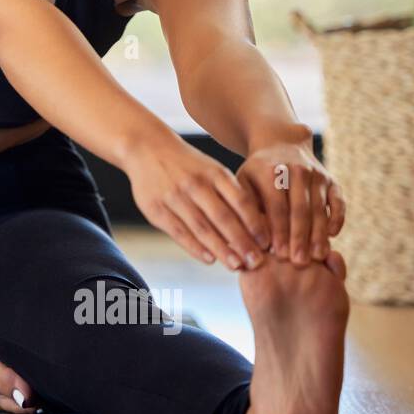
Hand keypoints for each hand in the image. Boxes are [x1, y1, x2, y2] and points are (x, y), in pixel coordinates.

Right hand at [124, 133, 271, 270]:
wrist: (147, 147)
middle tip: (256, 262)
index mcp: (214, 173)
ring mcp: (174, 196)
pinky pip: (179, 232)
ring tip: (235, 265)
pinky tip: (209, 259)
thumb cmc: (187, 165)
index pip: (241, 201)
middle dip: (242, 242)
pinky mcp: (156, 208)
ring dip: (221, 249)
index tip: (267, 243)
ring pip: (202, 228)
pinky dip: (195, 247)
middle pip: (223, 217)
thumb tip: (255, 227)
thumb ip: (229, 194)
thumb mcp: (211, 169)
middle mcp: (195, 184)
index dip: (255, 224)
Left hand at [235, 142, 345, 264]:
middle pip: (299, 209)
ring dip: (318, 233)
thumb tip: (241, 241)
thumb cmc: (256, 174)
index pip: (276, 206)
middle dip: (299, 237)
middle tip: (299, 262)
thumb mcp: (243, 184)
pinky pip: (337, 201)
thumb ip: (244, 209)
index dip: (278, 231)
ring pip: (319, 208)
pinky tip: (333, 235)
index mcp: (270, 171)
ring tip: (317, 257)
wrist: (281, 143)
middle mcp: (296, 170)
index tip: (277, 254)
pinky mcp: (332, 180)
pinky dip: (337, 217)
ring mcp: (316, 174)